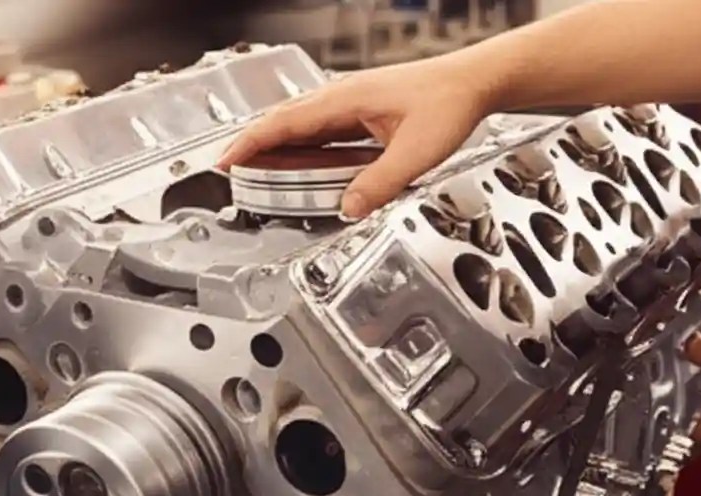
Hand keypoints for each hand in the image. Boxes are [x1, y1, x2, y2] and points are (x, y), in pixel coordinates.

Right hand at [217, 56, 491, 217]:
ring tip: (254, 169)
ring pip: (300, 125)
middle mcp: (342, 97)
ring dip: (274, 145)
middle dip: (252, 145)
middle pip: (284, 121)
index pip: (284, 122)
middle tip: (230, 170)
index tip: (226, 161)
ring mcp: (350, 102)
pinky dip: (300, 145)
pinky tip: (300, 161)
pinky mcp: (361, 111)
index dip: (250, 143)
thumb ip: (380, 183)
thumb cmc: (449, 102)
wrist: (474, 81)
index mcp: (346, 99)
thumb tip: (348, 209)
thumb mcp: (416, 152)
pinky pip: (320, 130)